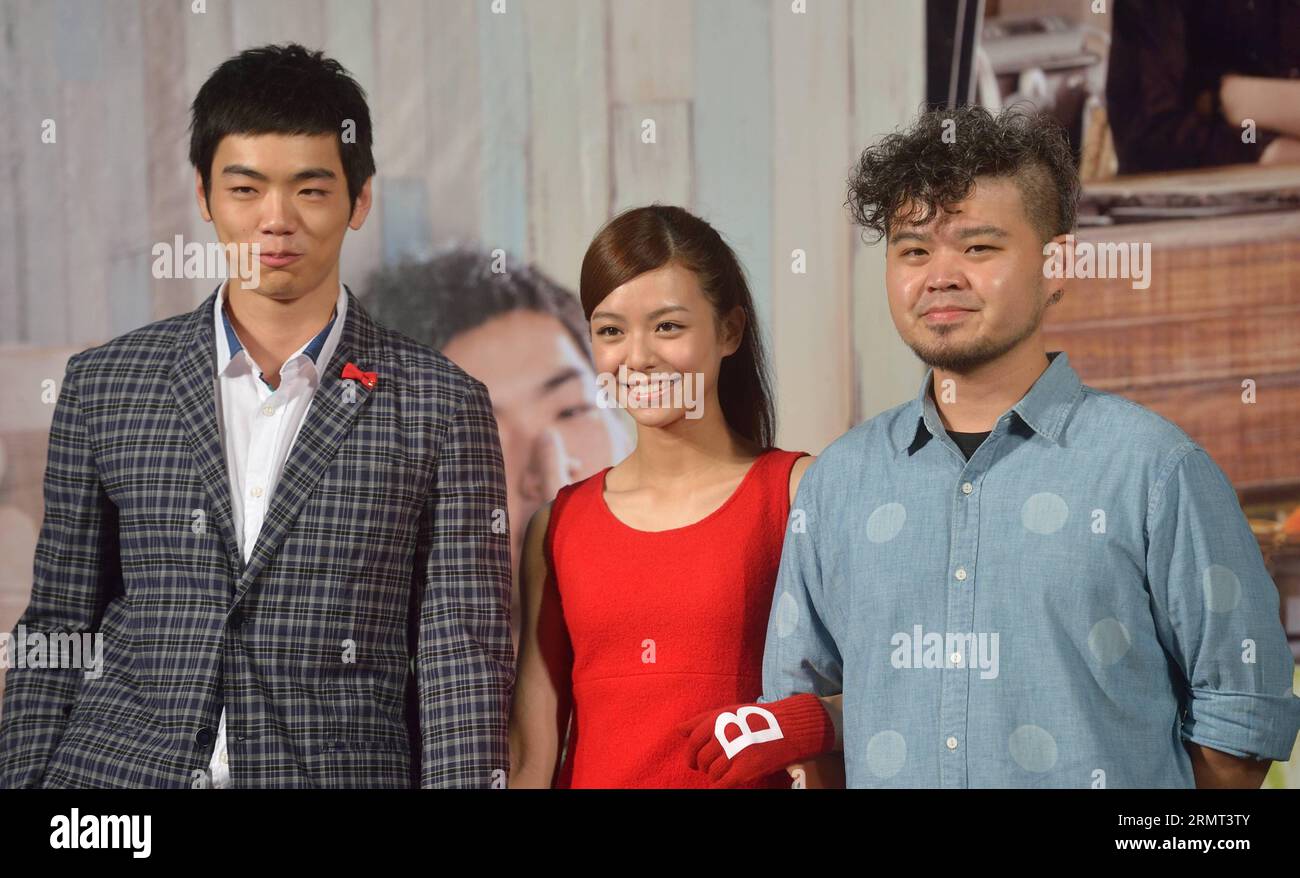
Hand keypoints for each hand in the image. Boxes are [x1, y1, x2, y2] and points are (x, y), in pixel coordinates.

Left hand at [676, 693, 835, 787]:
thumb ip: (703, 720)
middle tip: (710, 769)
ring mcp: (735, 751)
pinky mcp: (746, 768)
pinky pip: (723, 783)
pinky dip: (720, 786)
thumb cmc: (759, 719)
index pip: (694, 740)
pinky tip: (724, 784)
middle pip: (702, 759)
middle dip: (703, 767)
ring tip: (724, 773)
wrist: (790, 727)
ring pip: (712, 772)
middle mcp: (725, 733)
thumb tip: (679, 730)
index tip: (693, 762)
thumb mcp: (730, 711)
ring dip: (715, 776)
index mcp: (719, 719)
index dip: (690, 754)